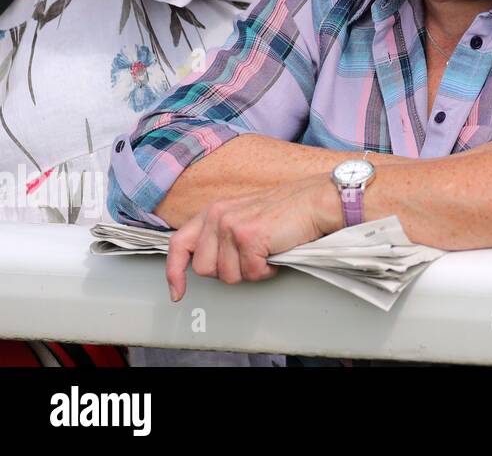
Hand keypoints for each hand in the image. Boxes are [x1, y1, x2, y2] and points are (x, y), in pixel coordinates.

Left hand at [165, 175, 340, 300]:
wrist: (315, 201)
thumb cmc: (286, 211)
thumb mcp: (243, 215)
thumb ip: (220, 234)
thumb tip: (209, 264)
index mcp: (213, 211)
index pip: (178, 244)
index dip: (174, 272)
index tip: (177, 292)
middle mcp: (217, 216)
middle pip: (204, 268)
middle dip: (228, 272)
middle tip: (250, 259)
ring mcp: (232, 226)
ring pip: (227, 275)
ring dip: (250, 272)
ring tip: (265, 253)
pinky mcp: (249, 238)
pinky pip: (251, 273)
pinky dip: (266, 271)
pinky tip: (275, 254)